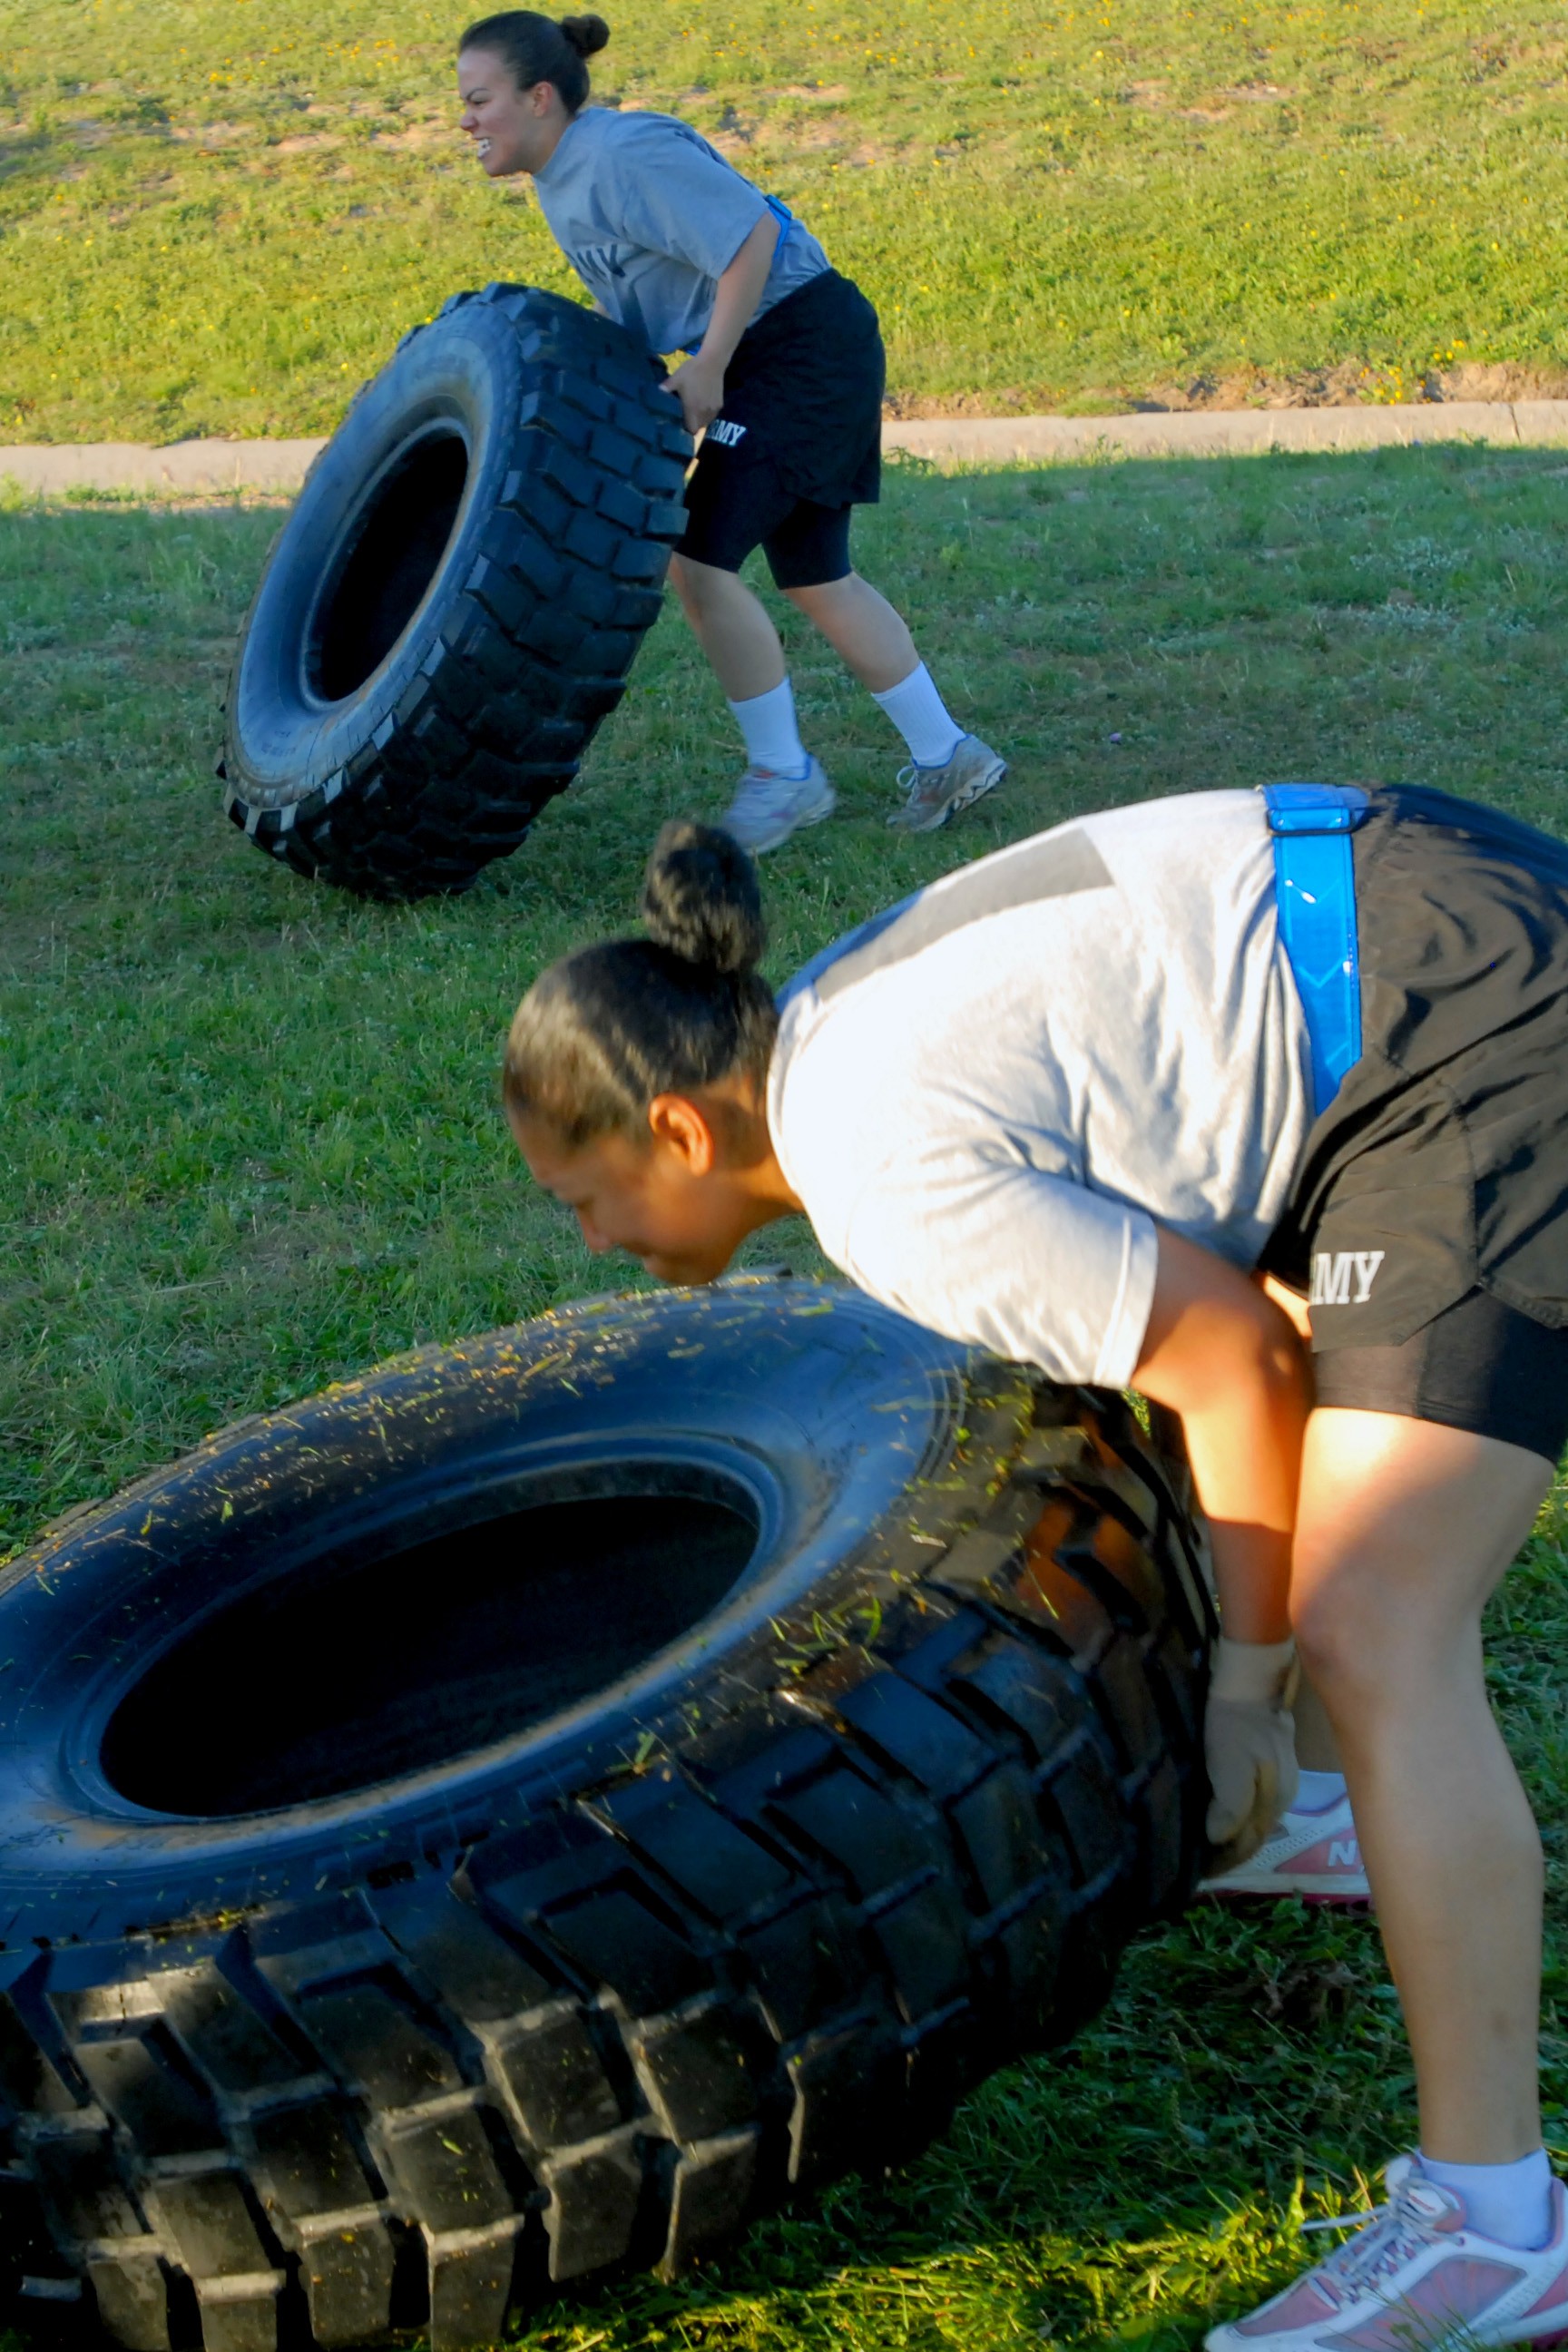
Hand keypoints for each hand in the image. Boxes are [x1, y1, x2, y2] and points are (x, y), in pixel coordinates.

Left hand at [664, 354, 726, 435]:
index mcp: (692, 408)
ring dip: (700, 420)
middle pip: (698, 428)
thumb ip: (665, 388)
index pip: (691, 430)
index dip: (685, 430)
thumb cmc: (692, 371)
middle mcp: (704, 412)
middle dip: (692, 425)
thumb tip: (656, 394)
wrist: (713, 361)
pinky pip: (712, 415)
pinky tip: (703, 405)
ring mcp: (713, 409)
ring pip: (706, 422)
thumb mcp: (676, 378)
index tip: (680, 424)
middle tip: (685, 416)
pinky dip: (707, 414)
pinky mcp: (720, 404)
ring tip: (694, 411)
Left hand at [1204, 1635, 1299, 1872]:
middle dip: (1229, 1854)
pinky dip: (1236, 1818)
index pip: (1249, 1846)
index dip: (1224, 1862)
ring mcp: (1281, 1783)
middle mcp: (1283, 1799)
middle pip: (1254, 1838)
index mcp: (1274, 1802)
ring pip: (1255, 1822)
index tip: (1198, 1873)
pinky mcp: (1272, 1767)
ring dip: (1233, 1838)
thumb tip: (1217, 1839)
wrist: (1250, 1684)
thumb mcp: (1228, 1765)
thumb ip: (1229, 1807)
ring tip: (1206, 1848)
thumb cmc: (1234, 1725)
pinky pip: (1254, 1805)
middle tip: (1199, 1866)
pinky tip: (1220, 1818)